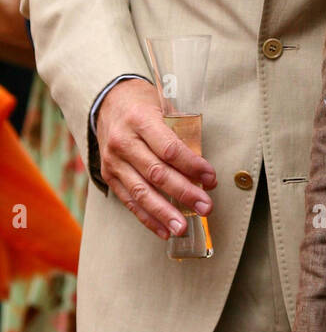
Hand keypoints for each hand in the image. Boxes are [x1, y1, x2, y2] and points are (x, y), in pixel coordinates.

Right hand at [97, 78, 215, 239]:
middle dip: (184, 193)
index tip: (211, 178)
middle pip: (157, 173)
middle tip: (206, 207)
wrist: (107, 102)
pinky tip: (164, 230)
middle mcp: (123, 142)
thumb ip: (180, 130)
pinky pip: (129, 201)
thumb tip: (203, 164)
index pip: (169, 148)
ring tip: (183, 228)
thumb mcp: (163, 105)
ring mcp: (113, 161)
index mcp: (140, 120)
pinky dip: (147, 218)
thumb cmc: (143, 103)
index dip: (191, 165)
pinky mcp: (109, 176)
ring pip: (141, 192)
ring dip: (164, 213)